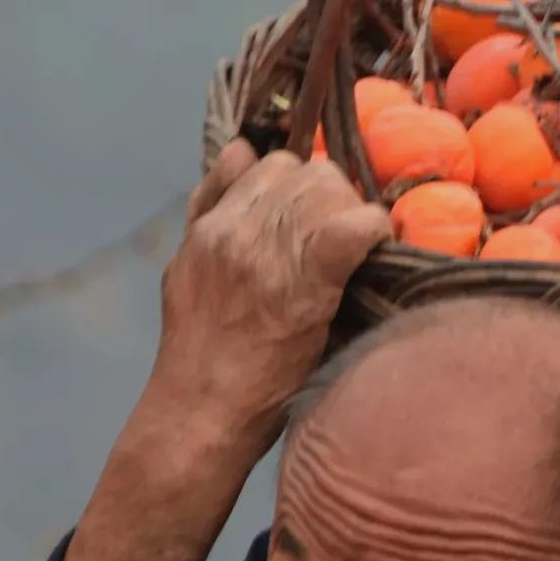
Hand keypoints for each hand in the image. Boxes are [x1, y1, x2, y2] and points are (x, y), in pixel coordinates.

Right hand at [145, 138, 390, 448]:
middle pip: (307, 173)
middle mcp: (237, 227)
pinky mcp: (308, 281)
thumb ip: (209, 206)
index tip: (312, 217)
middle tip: (341, 237)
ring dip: (352, 215)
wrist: (201, 411)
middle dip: (332, 198)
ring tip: (355, 252)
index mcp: (210, 223)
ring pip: (332, 191)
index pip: (268, 163)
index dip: (299, 185)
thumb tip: (239, 150)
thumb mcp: (186, 267)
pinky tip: (373, 252)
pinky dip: (372, 231)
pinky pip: (356, 227)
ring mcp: (271, 252)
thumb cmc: (198, 351)